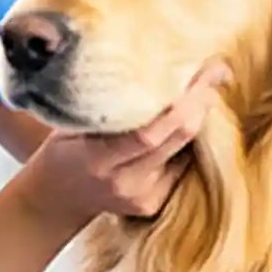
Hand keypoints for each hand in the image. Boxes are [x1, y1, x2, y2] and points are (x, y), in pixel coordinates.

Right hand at [16, 59, 231, 227]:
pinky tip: (192, 116)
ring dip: (200, 118)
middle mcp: (124, 182)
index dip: (182, 102)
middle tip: (215, 70)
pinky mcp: (155, 203)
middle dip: (202, 102)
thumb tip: (153, 68)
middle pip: (177, 139)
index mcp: (97, 159)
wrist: (57, 197)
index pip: (148, 133)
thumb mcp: (73, 124)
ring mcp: (143, 196)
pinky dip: (188, 139)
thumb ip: (110, 107)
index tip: (201, 71)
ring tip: (208, 85)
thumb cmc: (63, 147)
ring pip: (186, 152)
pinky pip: (182, 165)